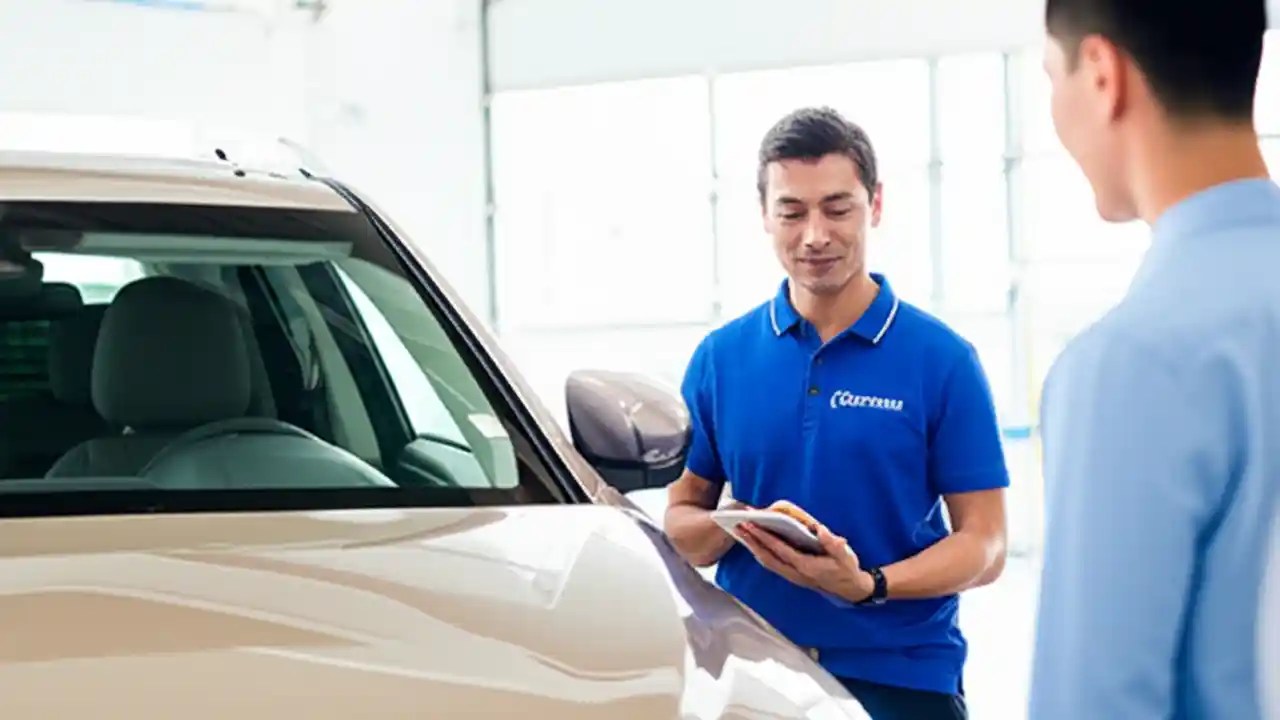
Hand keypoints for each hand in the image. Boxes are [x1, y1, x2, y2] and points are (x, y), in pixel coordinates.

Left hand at [735, 521, 873, 602]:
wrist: (851, 590)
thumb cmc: (848, 570)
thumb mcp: (846, 555)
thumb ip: (833, 543)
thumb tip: (820, 530)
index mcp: (806, 566)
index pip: (780, 550)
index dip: (765, 538)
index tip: (752, 526)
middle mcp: (796, 573)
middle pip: (767, 558)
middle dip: (752, 542)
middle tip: (738, 527)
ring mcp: (793, 576)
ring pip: (767, 563)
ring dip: (753, 548)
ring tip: (741, 533)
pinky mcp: (793, 576)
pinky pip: (772, 565)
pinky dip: (761, 554)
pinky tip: (755, 545)